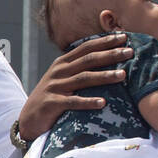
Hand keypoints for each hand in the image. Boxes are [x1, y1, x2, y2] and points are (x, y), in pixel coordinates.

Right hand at [17, 33, 132, 141]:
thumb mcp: (62, 79)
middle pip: (88, 60)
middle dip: (110, 55)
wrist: (28, 119)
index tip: (124, 37)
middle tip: (130, 52)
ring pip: (83, 78)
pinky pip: (73, 102)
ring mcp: (55, 87)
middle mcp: (59, 72)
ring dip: (104, 76)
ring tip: (122, 75)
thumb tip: (105, 61)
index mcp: (63, 63)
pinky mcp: (53, 104)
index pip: (86, 47)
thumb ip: (78, 69)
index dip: (105, 41)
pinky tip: (103, 103)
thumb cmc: (51, 99)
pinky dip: (88, 102)